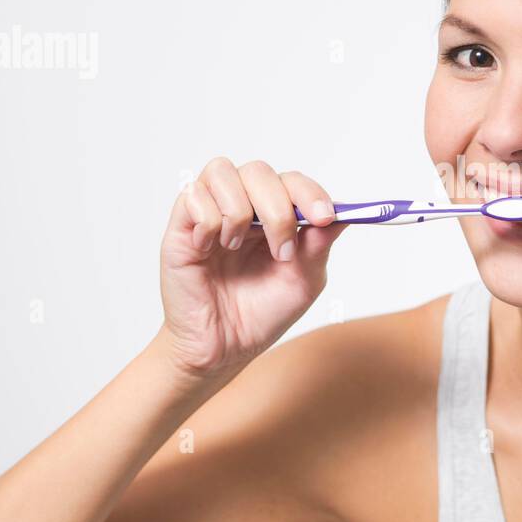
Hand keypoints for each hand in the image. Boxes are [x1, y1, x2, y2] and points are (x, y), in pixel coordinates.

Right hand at [156, 157, 347, 381]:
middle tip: (282, 251)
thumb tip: (340, 215)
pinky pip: (193, 195)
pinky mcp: (180, 225)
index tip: (324, 217)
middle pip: (259, 171)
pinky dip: (209, 221)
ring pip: (222, 172)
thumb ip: (319, 247)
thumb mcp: (303, 282)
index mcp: (273, 215)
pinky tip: (209, 248)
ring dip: (239, 212)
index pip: (292, 182)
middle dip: (278, 209)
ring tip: (236, 248)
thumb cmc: (260, 314)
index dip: (310, 193)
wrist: (222, 349)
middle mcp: (241, 205)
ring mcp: (209, 212)